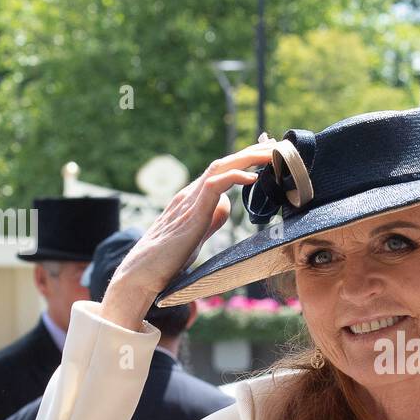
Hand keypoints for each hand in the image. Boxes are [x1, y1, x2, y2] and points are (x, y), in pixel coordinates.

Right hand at [103, 133, 274, 315]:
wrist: (142, 274)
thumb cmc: (167, 259)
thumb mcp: (197, 233)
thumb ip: (211, 218)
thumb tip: (226, 206)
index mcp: (194, 198)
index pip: (223, 170)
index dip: (246, 160)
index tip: (268, 154)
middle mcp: (191, 194)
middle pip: (225, 162)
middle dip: (252, 152)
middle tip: (276, 145)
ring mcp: (189, 201)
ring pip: (221, 167)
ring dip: (248, 158)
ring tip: (271, 153)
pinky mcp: (191, 214)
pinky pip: (214, 186)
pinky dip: (234, 177)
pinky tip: (252, 178)